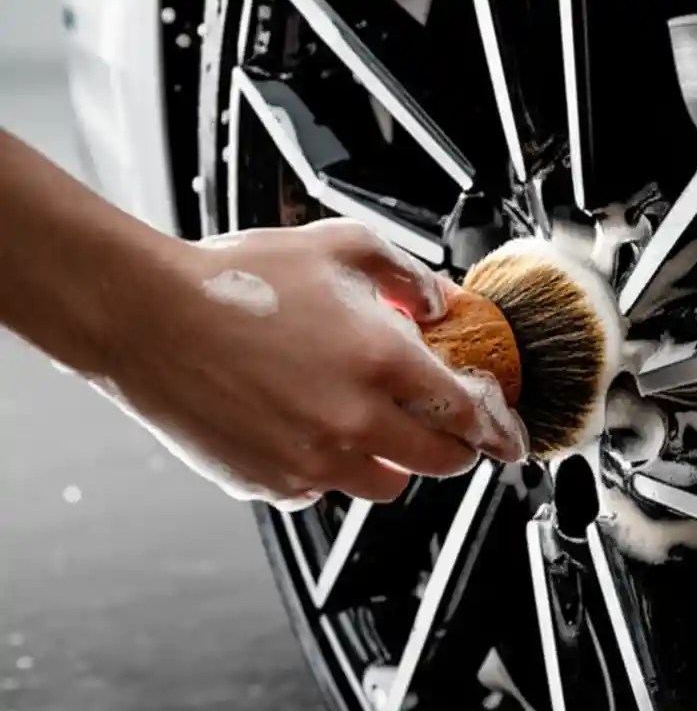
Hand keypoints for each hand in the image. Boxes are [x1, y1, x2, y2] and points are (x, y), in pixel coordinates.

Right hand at [92, 219, 526, 509]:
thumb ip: (408, 275)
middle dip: (455, 450)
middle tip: (448, 432)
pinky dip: (331, 467)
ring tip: (369, 424)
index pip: (468, 414)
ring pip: (386, 485)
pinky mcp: (272, 482)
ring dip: (393, 460)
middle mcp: (355, 420)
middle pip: (439, 462)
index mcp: (383, 361)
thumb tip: (443, 301)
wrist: (149, 316)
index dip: (498, 430)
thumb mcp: (342, 247)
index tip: (508, 439)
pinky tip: (308, 426)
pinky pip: (324, 489)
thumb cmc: (238, 278)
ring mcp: (313, 459)